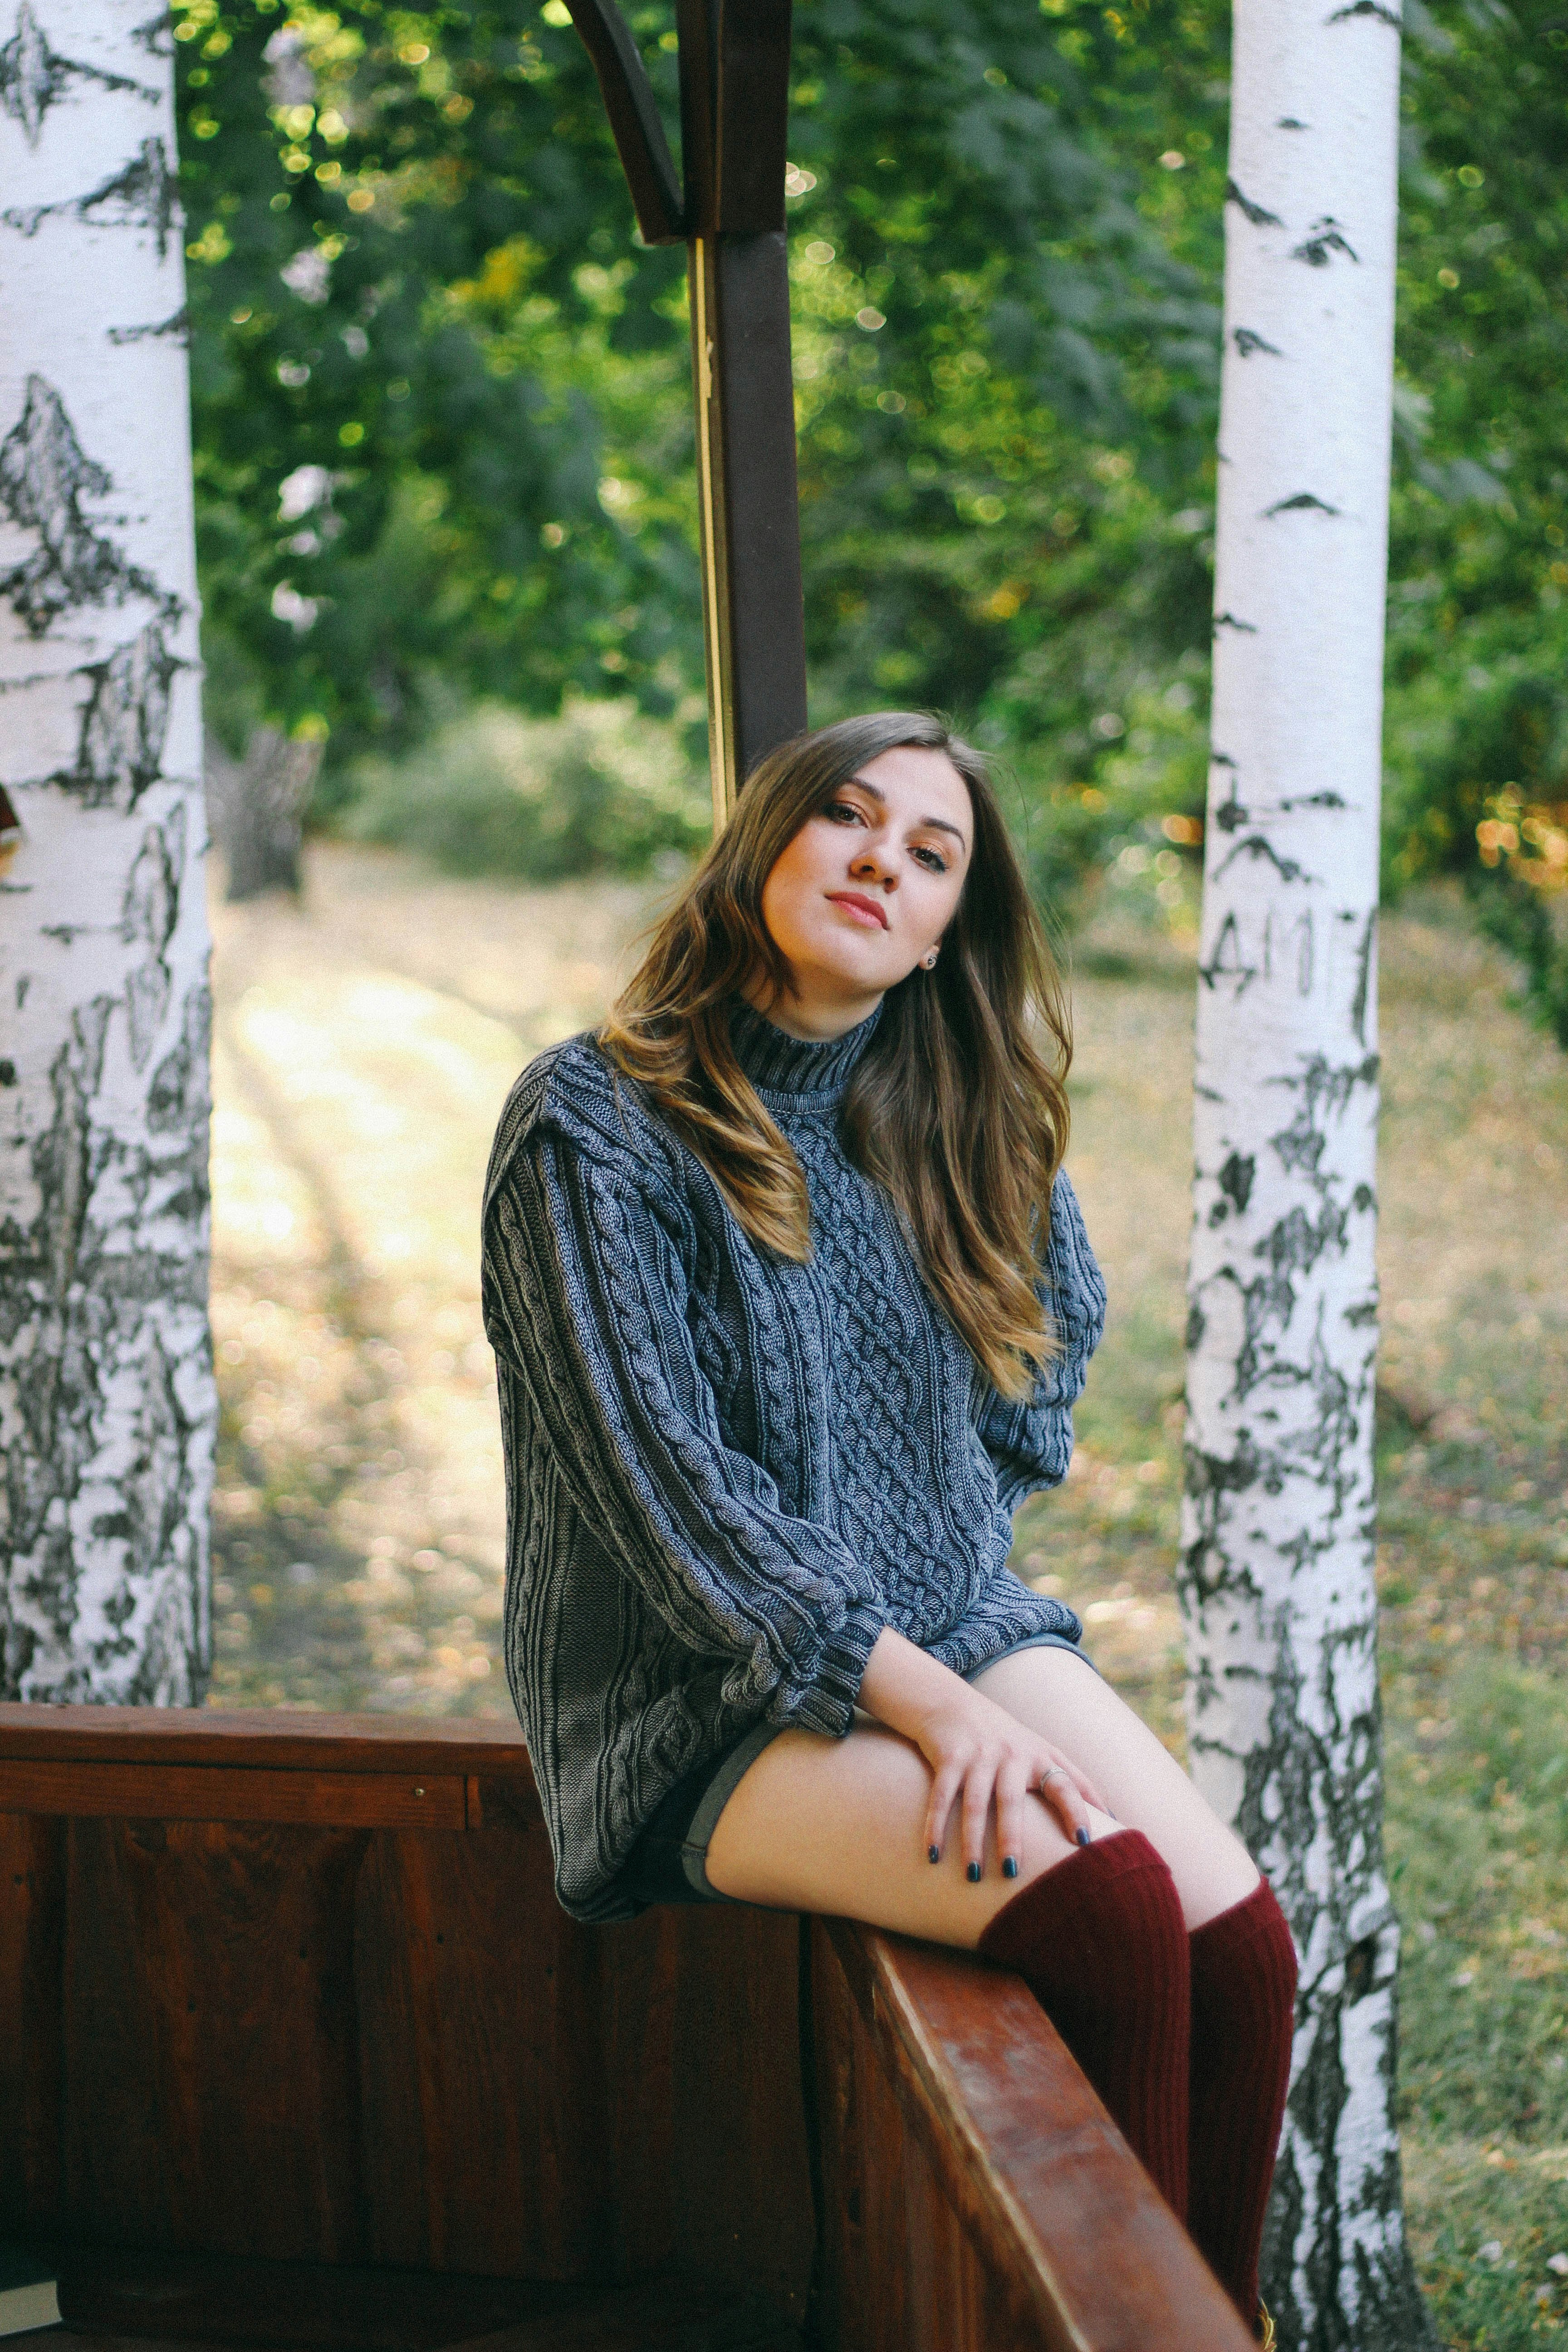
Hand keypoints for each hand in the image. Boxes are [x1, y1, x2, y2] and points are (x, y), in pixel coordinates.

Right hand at [857, 1626, 1108, 1879]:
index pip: (1065, 1784)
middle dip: (1011, 1837)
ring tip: (973, 1875)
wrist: (951, 1704)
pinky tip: (932, 1855)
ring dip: (972, 1840)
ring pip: (975, 1802)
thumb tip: (1115, 1817)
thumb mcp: (1043, 1752)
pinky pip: (942, 1796)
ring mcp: (978, 1754)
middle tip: (1011, 1873)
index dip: (1076, 1810)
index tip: (1082, 1842)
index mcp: (1040, 1757)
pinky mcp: (948, 1755)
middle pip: (1011, 1799)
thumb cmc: (1007, 1739)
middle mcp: (1011, 1754)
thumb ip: (1075, 1782)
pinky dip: (935, 1825)